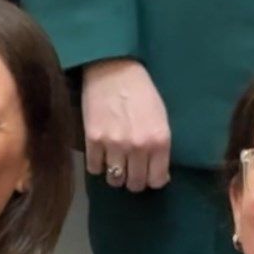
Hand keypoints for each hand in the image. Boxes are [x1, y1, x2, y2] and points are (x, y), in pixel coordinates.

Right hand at [81, 58, 170, 193]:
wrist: (113, 69)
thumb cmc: (142, 91)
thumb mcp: (160, 117)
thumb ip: (160, 146)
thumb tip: (157, 174)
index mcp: (159, 140)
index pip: (156, 180)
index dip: (153, 180)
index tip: (148, 174)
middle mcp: (138, 147)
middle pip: (135, 184)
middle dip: (134, 180)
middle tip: (131, 169)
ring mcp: (114, 145)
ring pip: (114, 180)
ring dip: (116, 174)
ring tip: (116, 162)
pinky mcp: (93, 140)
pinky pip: (94, 169)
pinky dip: (98, 165)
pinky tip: (101, 154)